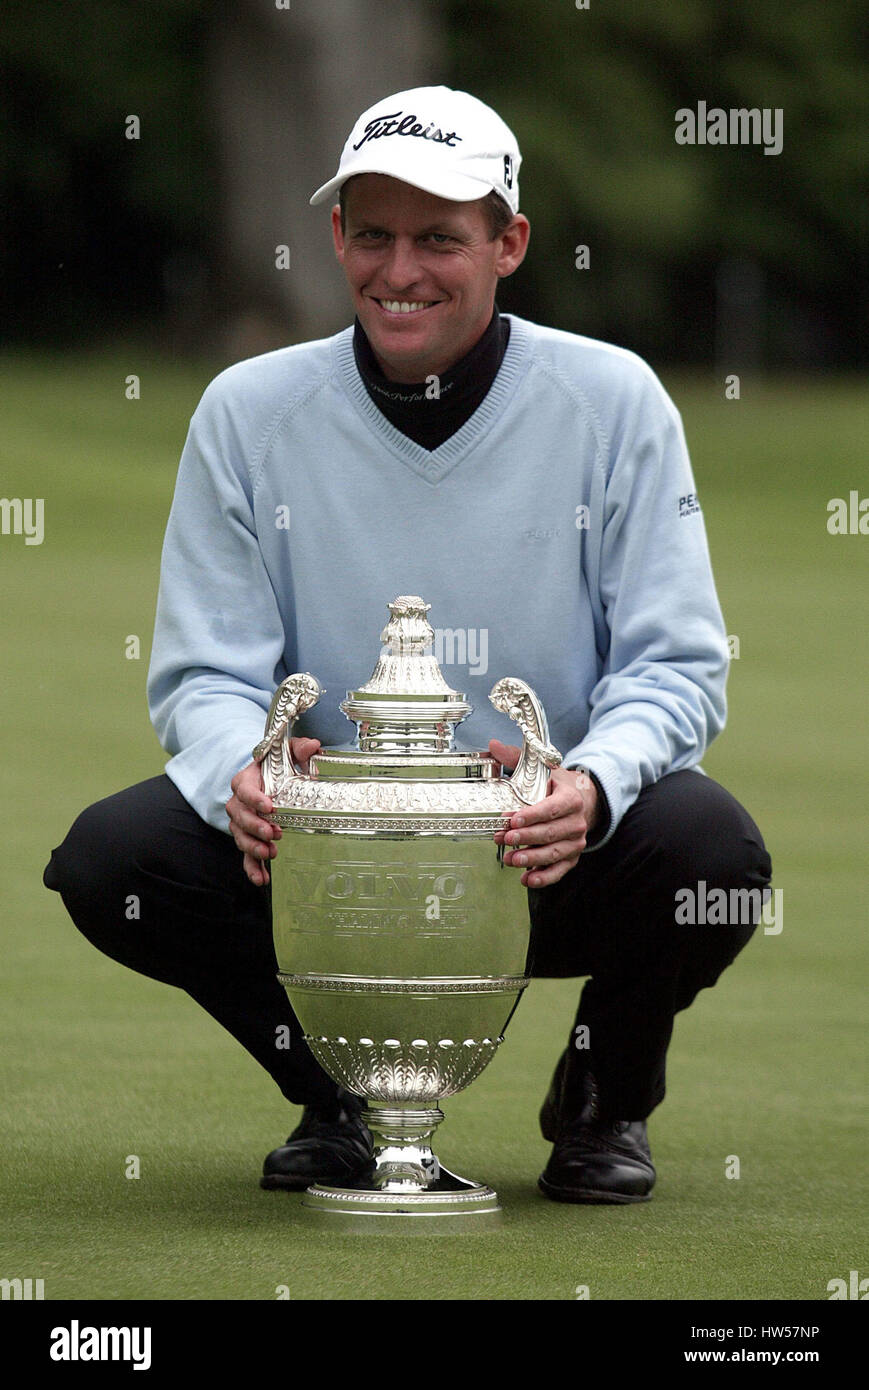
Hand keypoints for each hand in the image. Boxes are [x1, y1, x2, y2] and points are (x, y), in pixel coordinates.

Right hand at [226, 737, 320, 885]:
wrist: (268, 778)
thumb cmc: (277, 766)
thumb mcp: (288, 753)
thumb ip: (299, 748)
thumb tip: (313, 745)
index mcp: (245, 780)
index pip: (244, 789)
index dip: (254, 798)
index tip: (269, 806)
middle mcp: (239, 803)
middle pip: (240, 816)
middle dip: (255, 827)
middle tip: (272, 832)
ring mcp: (242, 823)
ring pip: (240, 837)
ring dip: (253, 847)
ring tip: (270, 853)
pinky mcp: (249, 839)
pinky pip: (246, 855)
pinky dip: (252, 868)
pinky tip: (262, 879)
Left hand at [489, 738, 597, 887]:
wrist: (584, 802)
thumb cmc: (558, 787)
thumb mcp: (542, 770)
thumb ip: (516, 759)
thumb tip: (493, 745)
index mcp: (571, 798)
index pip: (552, 808)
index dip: (532, 815)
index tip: (512, 818)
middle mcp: (577, 822)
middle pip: (551, 832)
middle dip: (526, 837)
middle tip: (504, 838)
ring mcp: (576, 842)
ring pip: (554, 853)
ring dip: (532, 858)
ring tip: (510, 859)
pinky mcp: (572, 857)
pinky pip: (560, 870)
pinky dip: (544, 877)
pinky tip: (526, 879)